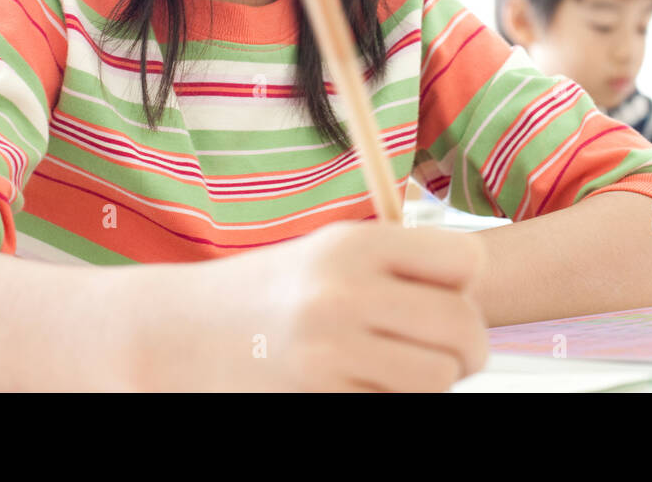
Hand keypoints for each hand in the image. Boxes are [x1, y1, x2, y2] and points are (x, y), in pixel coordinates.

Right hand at [131, 220, 490, 391]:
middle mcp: (344, 294)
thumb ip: (397, 263)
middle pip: (464, 328)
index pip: (465, 261)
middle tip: (441, 349)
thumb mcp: (327, 252)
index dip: (465, 284)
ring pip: (439, 379)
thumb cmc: (265, 293)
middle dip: (465, 347)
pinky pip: (397, 407)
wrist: (179, 334)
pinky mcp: (321, 398)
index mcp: (354, 245)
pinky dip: (391, 401)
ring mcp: (331, 353)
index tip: (445, 296)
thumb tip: (473, 293)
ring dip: (431, 381)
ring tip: (396, 369)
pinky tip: (361, 385)